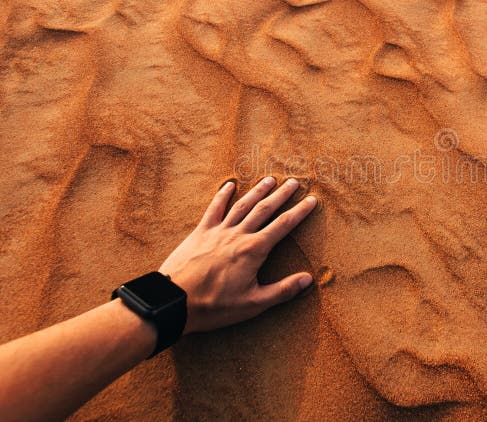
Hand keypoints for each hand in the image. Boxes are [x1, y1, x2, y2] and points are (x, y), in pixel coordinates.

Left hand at [158, 177, 316, 333]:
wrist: (175, 301)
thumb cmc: (215, 306)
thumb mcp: (253, 304)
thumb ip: (282, 291)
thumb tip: (308, 279)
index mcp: (254, 250)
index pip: (283, 225)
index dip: (299, 212)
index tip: (312, 200)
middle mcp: (238, 235)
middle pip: (265, 209)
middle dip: (282, 195)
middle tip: (294, 182)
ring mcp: (218, 231)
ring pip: (242, 205)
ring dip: (257, 191)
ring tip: (270, 180)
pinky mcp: (200, 232)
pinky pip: (214, 209)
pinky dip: (222, 196)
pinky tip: (229, 185)